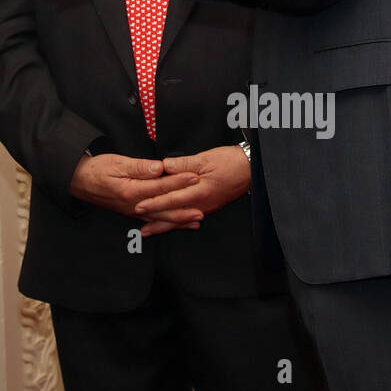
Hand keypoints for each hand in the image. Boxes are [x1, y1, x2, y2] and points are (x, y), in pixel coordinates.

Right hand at [69, 153, 198, 218]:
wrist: (79, 181)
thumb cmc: (97, 169)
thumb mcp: (116, 163)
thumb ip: (138, 167)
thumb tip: (158, 168)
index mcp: (131, 191)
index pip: (160, 186)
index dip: (179, 181)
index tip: (195, 176)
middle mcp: (133, 205)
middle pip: (164, 207)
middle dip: (184, 208)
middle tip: (203, 209)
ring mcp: (132, 211)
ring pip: (160, 218)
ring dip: (179, 220)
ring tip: (196, 221)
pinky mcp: (131, 213)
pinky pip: (152, 220)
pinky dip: (166, 223)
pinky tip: (176, 224)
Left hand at [134, 146, 250, 234]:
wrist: (251, 169)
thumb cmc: (229, 162)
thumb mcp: (205, 158)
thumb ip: (183, 164)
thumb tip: (164, 166)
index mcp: (199, 190)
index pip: (171, 199)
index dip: (154, 203)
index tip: (139, 206)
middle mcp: (202, 203)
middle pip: (174, 215)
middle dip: (157, 222)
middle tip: (141, 230)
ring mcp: (206, 206)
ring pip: (181, 219)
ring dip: (165, 226)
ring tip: (150, 231)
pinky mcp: (210, 206)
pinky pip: (189, 216)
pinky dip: (178, 222)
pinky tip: (172, 225)